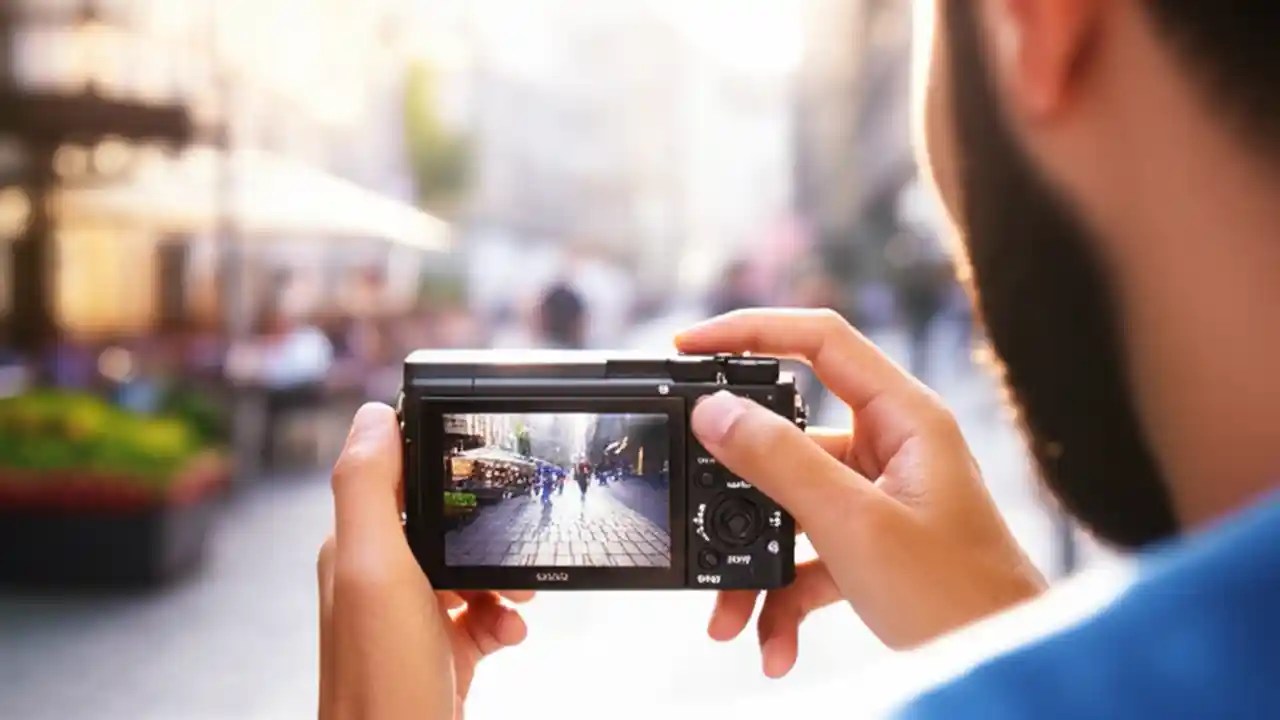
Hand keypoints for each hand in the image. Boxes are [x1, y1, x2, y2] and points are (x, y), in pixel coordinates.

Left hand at [318, 403, 533, 718]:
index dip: (442, 465)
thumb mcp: (377, 570)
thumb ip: (368, 488)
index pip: (398, 474)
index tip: (486, 467)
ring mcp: (410, 617)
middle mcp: (379, 578)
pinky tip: (509, 632)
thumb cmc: (384, 681)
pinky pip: (481, 616)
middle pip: (444, 522)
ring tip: (518, 600)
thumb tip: (375, 413)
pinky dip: (504, 619)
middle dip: (488, 532)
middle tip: (515, 554)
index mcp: (356, 547)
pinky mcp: (439, 652)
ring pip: (469, 569)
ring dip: (504, 578)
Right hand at [678, 310, 1044, 676]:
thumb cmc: (958, 595)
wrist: (1000, 662)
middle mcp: (891, 446)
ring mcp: (878, 495)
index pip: (821, 341)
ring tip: (730, 610)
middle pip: (789, 434)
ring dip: (755, 559)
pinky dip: (782, 593)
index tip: (691, 345)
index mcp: (905, 417)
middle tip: (692, 491)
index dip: (752, 331)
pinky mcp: (868, 541)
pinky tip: (772, 636)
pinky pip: (806, 552)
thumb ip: (780, 461)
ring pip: (790, 504)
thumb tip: (716, 412)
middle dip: (738, 482)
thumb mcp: (853, 523)